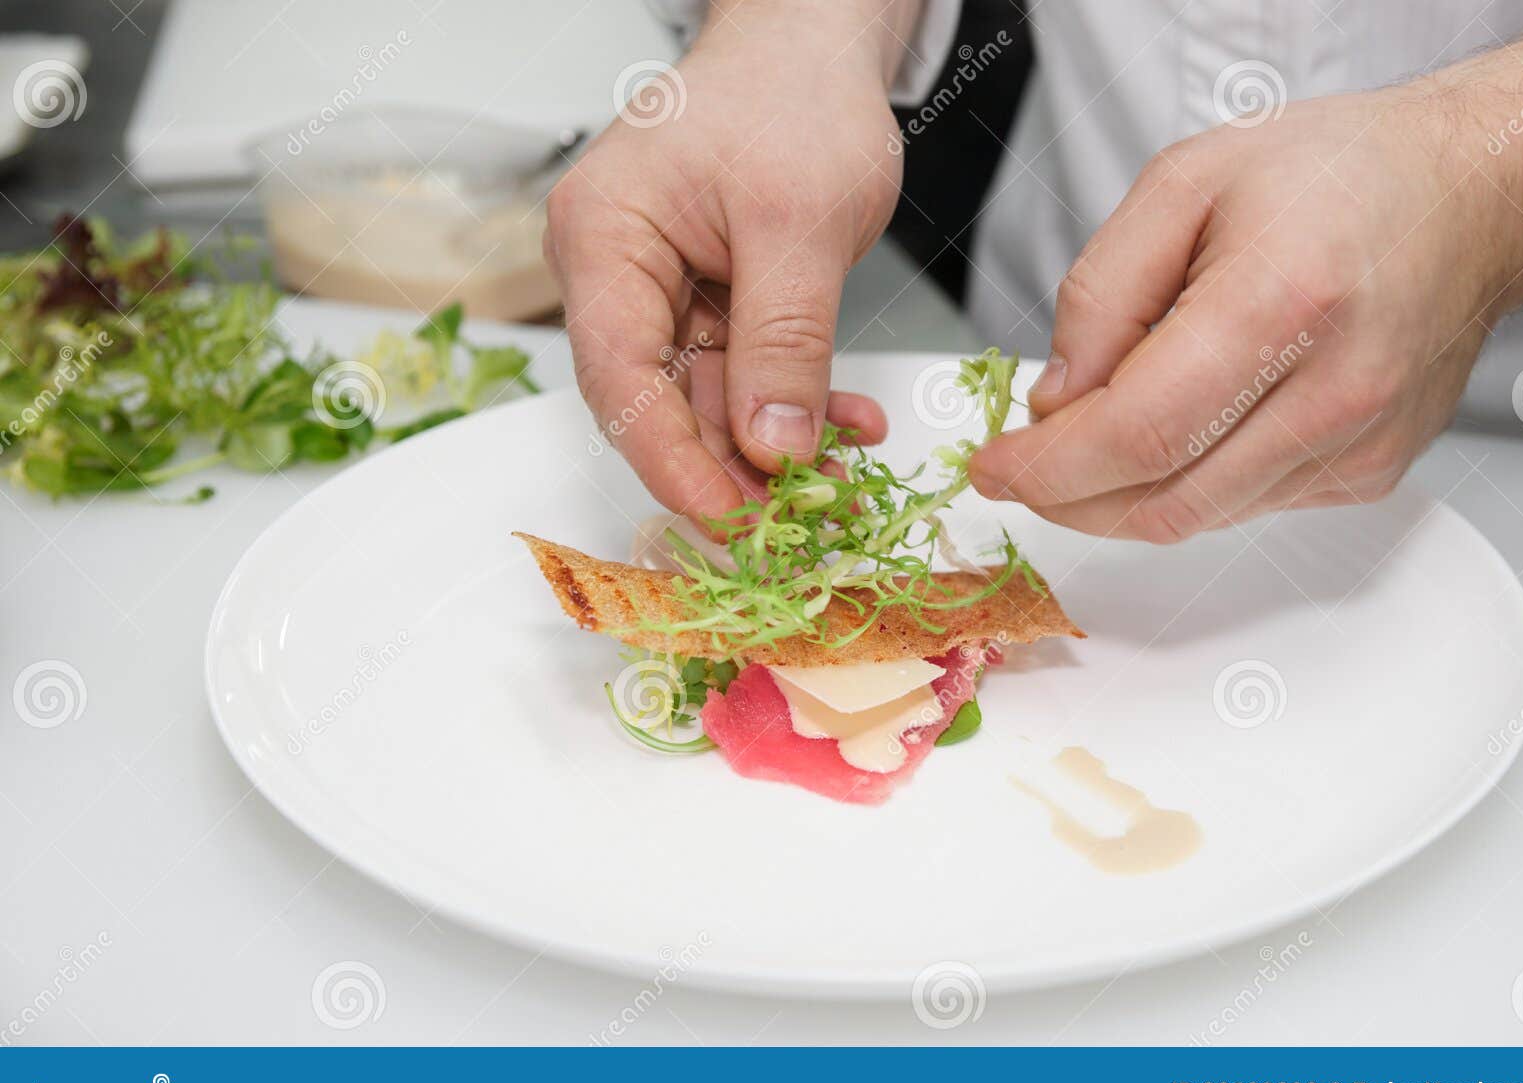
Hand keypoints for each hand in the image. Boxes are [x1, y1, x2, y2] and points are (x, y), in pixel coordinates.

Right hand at [545, 1, 911, 519]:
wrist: (815, 43)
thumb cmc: (791, 94)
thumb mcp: (799, 221)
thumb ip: (784, 339)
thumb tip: (773, 448)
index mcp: (605, 240)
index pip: (619, 378)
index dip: (671, 462)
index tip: (730, 520)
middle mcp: (619, 272)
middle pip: (659, 402)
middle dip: (730, 470)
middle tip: (796, 526)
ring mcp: (664, 289)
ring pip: (709, 400)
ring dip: (774, 449)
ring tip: (840, 485)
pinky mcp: (711, 300)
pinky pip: (746, 374)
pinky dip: (796, 406)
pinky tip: (848, 428)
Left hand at [966, 66, 1522, 541]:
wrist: (1466, 198)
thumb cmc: (1333, 176)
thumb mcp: (1182, 183)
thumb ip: (1100, 294)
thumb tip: (1055, 402)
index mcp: (1283, 304)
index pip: (1138, 435)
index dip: (1047, 469)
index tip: (994, 467)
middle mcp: (1334, 391)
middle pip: (1158, 500)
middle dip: (1067, 495)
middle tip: (1024, 460)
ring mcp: (1358, 445)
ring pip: (1193, 517)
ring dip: (1119, 493)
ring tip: (1103, 424)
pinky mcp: (1369, 474)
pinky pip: (1240, 507)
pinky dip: (1183, 481)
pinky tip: (1185, 422)